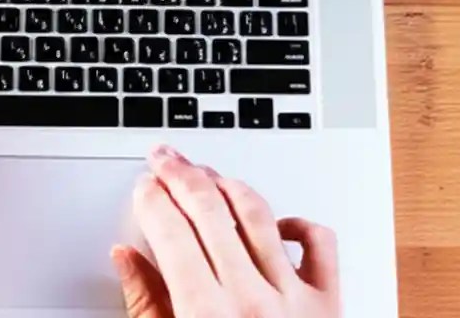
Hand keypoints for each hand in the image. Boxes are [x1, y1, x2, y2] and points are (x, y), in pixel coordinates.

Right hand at [113, 145, 339, 317]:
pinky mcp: (332, 305)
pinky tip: (275, 221)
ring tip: (207, 172)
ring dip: (229, 184)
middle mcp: (252, 300)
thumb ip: (146, 307)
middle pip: (211, 210)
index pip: (171, 232)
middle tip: (164, 156)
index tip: (142, 185)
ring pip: (259, 214)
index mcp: (205, 315)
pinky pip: (319, 244)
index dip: (153, 198)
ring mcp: (296, 299)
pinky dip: (297, 223)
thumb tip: (127, 260)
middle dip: (182, 174)